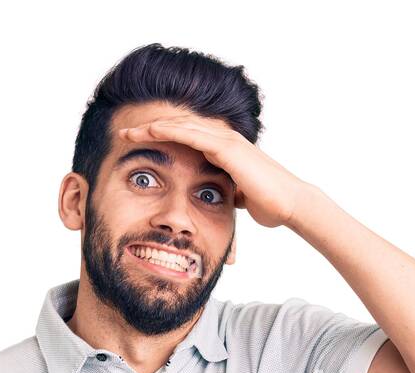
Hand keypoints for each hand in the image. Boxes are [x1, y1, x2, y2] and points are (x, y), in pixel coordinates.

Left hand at [120, 115, 311, 228]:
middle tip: (124, 132)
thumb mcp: (239, 197)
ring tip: (128, 131)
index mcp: (224, 151)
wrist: (291, 204)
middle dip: (149, 130)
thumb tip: (217, 201)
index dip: (161, 140)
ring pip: (181, 126)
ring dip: (152, 127)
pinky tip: (150, 130)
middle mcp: (224, 140)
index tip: (137, 146)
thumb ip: (226, 192)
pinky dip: (169, 130)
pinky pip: (191, 134)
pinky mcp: (227, 147)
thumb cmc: (270, 204)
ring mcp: (226, 141)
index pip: (186, 139)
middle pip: (178, 127)